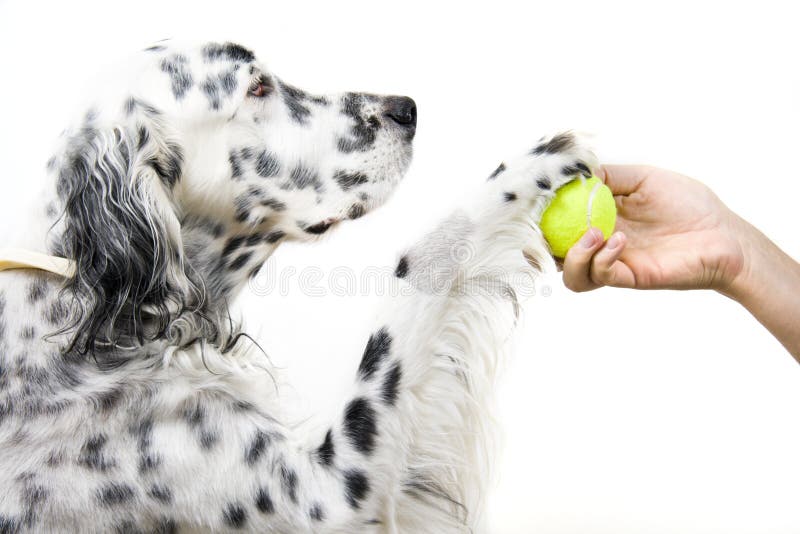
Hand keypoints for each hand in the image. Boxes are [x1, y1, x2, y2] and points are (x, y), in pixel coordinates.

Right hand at [561, 165, 746, 292]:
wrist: (724, 235)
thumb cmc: (690, 205)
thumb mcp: (644, 178)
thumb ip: (610, 175)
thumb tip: (576, 173)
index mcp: (600, 219)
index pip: (559, 224)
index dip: (543, 219)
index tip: (537, 204)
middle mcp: (601, 244)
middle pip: (555, 255)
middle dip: (544, 246)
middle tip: (549, 228)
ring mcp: (614, 263)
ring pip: (572, 276)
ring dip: (574, 255)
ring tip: (594, 234)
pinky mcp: (630, 278)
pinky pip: (602, 276)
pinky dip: (602, 259)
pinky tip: (620, 241)